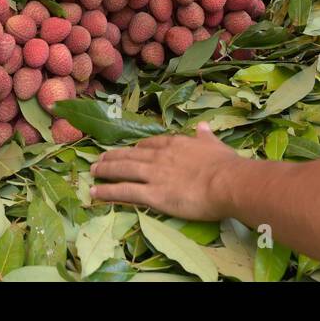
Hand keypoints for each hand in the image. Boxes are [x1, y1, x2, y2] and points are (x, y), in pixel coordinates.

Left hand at [90, 123, 244, 220]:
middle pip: (130, 155)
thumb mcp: (214, 144)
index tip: (130, 150)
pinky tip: (95, 192)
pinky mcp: (152, 194)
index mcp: (175, 144)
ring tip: (93, 171)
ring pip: (123, 170)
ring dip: (105, 170)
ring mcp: (153, 174)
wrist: (227, 182)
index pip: (151, 144)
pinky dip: (107, 191)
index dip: (138, 147)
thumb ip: (205, 136)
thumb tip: (203, 126)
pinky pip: (124, 191)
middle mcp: (160, 156)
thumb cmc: (225, 165)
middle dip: (113, 157)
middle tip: (99, 158)